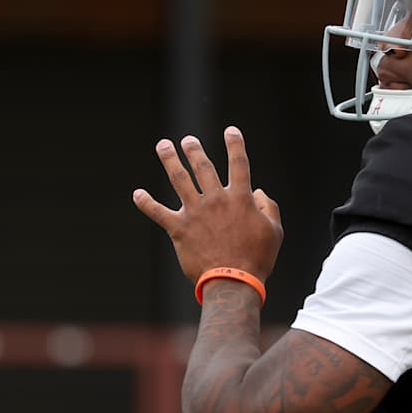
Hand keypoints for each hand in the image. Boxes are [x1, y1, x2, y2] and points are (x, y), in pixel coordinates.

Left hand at [133, 126, 283, 283]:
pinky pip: (158, 212)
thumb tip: (258, 191)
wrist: (233, 281)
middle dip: (195, 150)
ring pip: (179, 179)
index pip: (239, 163)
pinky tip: (137, 194)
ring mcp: (195, 212)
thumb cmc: (258, 258)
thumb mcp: (274, 231)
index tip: (231, 130)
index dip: (235, 144)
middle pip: (203, 167)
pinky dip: (146, 203)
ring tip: (163, 145)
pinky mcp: (179, 229)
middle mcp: (216, 199)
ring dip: (170, 160)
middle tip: (188, 140)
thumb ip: (268, 207)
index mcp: (240, 198)